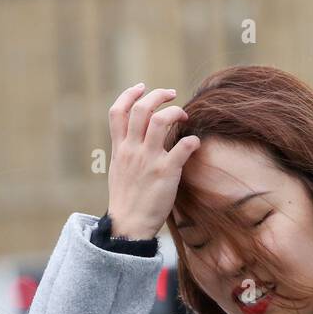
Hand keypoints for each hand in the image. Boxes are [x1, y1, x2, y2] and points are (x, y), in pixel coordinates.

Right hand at [105, 83, 200, 239]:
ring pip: (161, 120)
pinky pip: (183, 146)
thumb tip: (137, 137)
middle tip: (172, 95)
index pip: (118, 111)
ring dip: (176, 112)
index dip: (130, 94)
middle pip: (142, 109)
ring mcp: (149, 160)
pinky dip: (192, 140)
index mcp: (119, 149)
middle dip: (158, 95)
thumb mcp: (118, 170)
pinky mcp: (166, 172)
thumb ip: (126, 150)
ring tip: (184, 115)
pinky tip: (195, 143)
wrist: (129, 226)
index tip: (142, 88)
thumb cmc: (126, 200)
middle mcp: (132, 150)